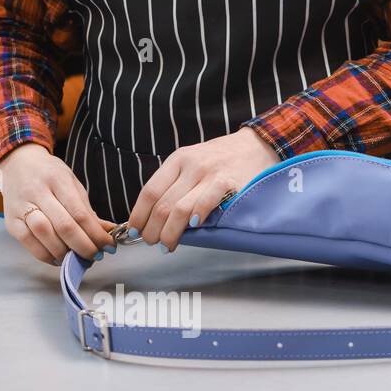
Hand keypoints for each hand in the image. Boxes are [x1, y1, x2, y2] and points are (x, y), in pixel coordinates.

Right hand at [0, 143, 115, 264]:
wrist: (17, 163)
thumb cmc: (49, 175)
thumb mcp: (72, 184)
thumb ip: (87, 210)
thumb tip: (108, 232)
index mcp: (58, 179)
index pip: (80, 213)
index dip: (96, 234)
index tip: (108, 246)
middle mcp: (37, 191)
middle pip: (64, 226)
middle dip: (84, 246)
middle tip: (95, 256)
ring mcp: (21, 206)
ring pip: (44, 234)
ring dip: (65, 253)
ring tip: (77, 259)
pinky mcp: (11, 221)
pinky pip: (28, 242)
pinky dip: (45, 255)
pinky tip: (58, 258)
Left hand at [128, 127, 277, 250]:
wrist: (257, 146)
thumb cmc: (222, 161)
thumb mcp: (192, 163)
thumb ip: (175, 185)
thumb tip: (153, 218)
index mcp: (177, 160)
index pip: (149, 192)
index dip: (138, 215)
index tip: (134, 231)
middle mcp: (189, 165)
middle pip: (161, 205)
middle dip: (152, 230)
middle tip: (152, 243)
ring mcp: (208, 173)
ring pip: (178, 209)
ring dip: (169, 233)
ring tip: (167, 244)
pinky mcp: (227, 182)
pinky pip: (203, 204)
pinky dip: (194, 220)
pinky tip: (191, 230)